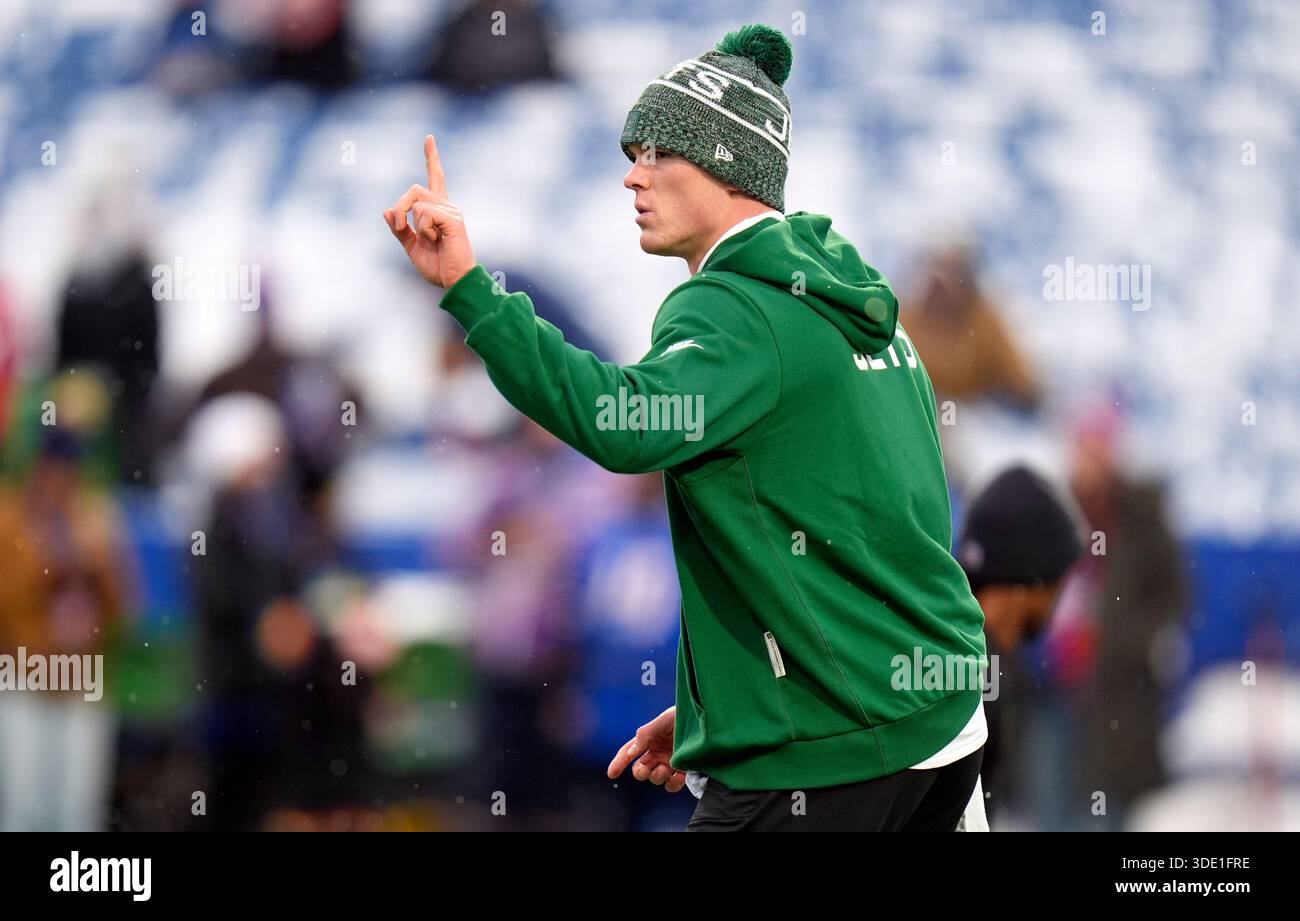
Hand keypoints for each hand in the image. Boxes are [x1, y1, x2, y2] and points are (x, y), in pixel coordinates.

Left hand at [384, 134, 476, 288]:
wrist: (454, 281)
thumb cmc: (438, 266)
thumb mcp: (411, 247)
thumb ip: (400, 229)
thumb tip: (386, 211)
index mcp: (439, 210)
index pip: (436, 178)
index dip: (432, 158)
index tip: (429, 139)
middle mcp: (447, 206)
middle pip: (414, 190)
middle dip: (400, 208)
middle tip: (399, 228)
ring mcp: (452, 212)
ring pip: (416, 201)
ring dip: (410, 222)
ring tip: (426, 240)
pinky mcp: (453, 220)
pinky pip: (424, 214)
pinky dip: (422, 230)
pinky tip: (435, 240)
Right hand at [606, 706, 686, 793]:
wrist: (709, 723)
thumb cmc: (686, 716)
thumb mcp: (664, 720)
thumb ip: (645, 734)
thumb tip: (630, 753)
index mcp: (650, 739)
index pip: (629, 752)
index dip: (619, 762)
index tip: (611, 773)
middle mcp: (658, 753)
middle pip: (640, 769)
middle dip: (639, 772)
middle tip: (645, 770)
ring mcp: (670, 763)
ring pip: (655, 778)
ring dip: (656, 777)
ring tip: (666, 769)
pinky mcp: (684, 772)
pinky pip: (672, 785)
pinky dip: (672, 784)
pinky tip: (678, 776)